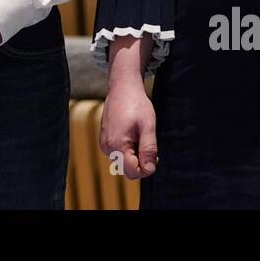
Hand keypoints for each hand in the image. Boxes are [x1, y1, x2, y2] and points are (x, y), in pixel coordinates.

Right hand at [100, 65, 158, 179]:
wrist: (123, 88)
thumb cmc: (137, 104)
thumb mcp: (148, 126)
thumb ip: (148, 149)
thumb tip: (149, 169)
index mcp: (117, 144)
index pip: (133, 172)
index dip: (147, 168)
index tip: (155, 154)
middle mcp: (107, 147)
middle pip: (128, 169)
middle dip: (141, 161)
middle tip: (148, 142)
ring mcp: (104, 144)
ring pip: (123, 161)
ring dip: (135, 154)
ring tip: (139, 134)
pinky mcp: (104, 140)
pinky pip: (118, 153)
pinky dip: (128, 148)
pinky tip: (132, 133)